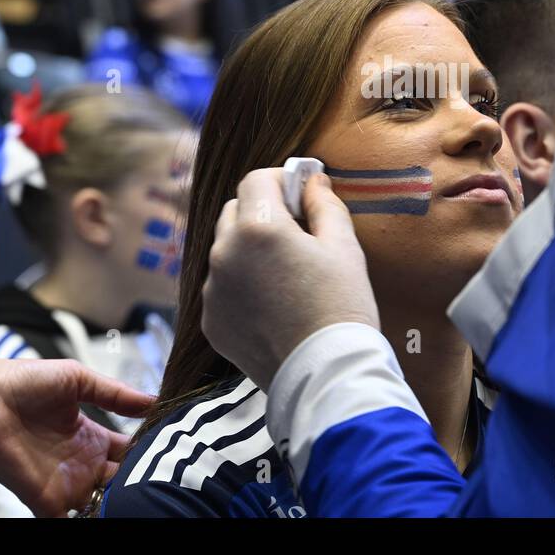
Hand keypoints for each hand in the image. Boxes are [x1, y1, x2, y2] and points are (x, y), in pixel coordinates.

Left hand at [0, 356, 152, 516]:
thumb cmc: (25, 382)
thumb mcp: (80, 380)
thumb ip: (117, 395)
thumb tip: (156, 401)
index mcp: (93, 437)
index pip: (131, 454)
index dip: (151, 454)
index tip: (175, 452)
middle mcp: (83, 464)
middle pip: (123, 482)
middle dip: (143, 482)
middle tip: (168, 482)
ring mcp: (65, 484)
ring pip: (104, 504)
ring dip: (124, 503)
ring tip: (149, 501)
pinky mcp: (44, 499)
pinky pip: (70, 521)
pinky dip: (92, 519)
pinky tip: (112, 511)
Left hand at [202, 168, 377, 389]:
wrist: (325, 375)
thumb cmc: (341, 306)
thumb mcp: (344, 247)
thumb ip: (325, 204)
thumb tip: (313, 181)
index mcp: (257, 228)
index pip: (256, 180)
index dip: (281, 181)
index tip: (301, 194)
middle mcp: (224, 253)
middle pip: (235, 210)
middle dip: (263, 212)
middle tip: (297, 232)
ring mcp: (213, 289)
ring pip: (226, 249)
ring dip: (250, 249)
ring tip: (286, 274)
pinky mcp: (211, 320)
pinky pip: (222, 286)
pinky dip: (242, 285)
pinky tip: (273, 303)